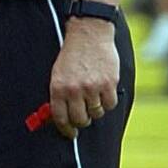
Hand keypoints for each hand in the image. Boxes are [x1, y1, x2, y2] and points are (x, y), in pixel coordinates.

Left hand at [49, 18, 119, 138]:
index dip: (66, 129)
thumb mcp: (57, 74)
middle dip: (82, 121)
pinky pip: (110, 104)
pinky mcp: (109, 83)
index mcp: (58, 88)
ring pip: (96, 113)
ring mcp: (93, 87)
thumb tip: (60, 117)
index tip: (70, 133)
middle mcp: (75, 90)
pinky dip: (108, 102)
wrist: (89, 33)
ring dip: (95, 110)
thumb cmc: (72, 55)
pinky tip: (104, 91)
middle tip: (84, 116)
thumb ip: (59, 95)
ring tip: (93, 97)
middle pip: (80, 120)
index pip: (60, 118)